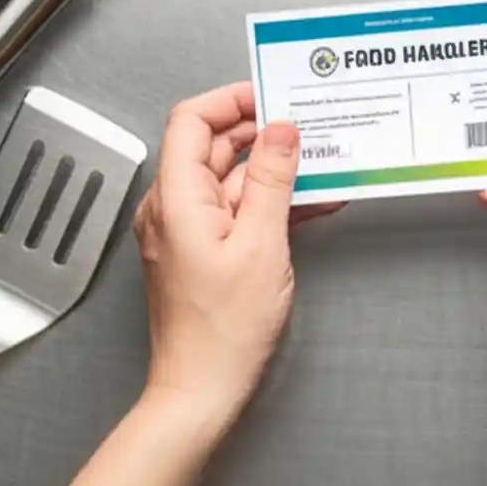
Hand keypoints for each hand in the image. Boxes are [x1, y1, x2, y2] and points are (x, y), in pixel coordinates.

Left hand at [133, 83, 340, 413]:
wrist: (201, 390)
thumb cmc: (222, 332)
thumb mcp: (262, 245)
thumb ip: (272, 180)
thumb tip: (282, 131)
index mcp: (175, 198)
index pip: (191, 120)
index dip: (231, 100)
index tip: (271, 96)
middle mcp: (170, 208)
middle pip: (211, 146)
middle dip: (259, 133)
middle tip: (305, 127)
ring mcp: (183, 231)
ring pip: (226, 179)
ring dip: (269, 170)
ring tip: (316, 166)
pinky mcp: (199, 251)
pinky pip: (231, 210)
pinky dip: (265, 202)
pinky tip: (305, 204)